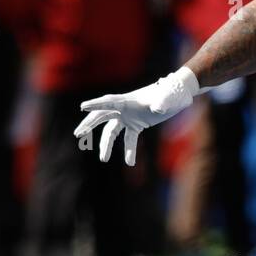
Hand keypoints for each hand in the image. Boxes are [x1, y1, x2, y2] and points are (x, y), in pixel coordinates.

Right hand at [73, 67, 198, 165]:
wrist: (177, 95)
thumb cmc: (172, 93)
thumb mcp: (168, 98)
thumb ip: (162, 102)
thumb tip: (157, 109)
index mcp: (128, 100)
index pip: (108, 101)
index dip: (95, 104)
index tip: (82, 107)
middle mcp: (124, 108)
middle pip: (102, 116)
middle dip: (89, 124)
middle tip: (78, 134)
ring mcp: (129, 117)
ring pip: (111, 131)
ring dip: (106, 144)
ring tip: (103, 159)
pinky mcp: (136, 125)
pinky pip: (128, 139)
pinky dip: (129, 150)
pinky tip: (130, 162)